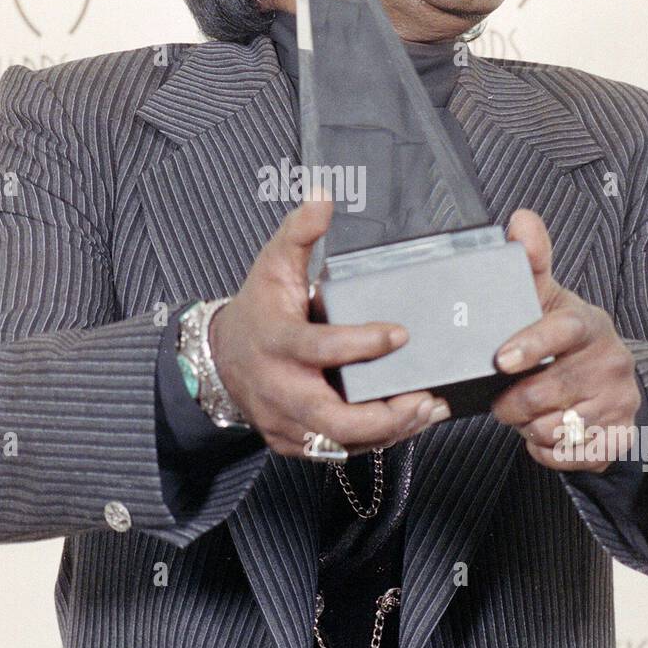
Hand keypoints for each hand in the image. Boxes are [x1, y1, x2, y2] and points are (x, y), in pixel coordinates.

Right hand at [208, 194, 450, 458]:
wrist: (220, 359)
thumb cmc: (256, 311)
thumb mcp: (272, 264)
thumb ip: (299, 232)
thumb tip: (323, 197)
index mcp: (276, 343)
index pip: (320, 349)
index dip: (361, 344)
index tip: (399, 333)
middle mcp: (280, 389)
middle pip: (334, 418)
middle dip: (383, 415)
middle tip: (424, 397)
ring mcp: (285, 422)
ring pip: (341, 441)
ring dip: (389, 431)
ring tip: (427, 409)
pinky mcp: (293, 443)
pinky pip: (338, 450)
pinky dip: (375, 441)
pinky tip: (407, 423)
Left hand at [491, 210, 640, 472]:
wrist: (609, 381)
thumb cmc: (563, 337)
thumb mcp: (547, 299)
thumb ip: (532, 262)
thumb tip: (521, 218)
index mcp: (588, 324)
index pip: (562, 331)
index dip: (531, 345)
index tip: (501, 359)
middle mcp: (610, 362)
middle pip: (546, 391)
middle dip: (513, 402)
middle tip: (502, 397)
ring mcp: (618, 401)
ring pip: (554, 427)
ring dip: (528, 426)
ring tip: (527, 411)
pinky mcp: (618, 437)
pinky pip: (567, 456)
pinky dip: (546, 450)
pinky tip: (543, 432)